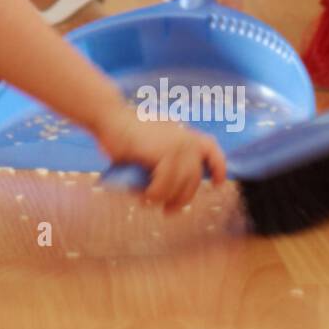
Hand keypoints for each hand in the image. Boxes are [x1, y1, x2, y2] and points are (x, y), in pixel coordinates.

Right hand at [99, 109, 227, 212]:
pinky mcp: (167, 153)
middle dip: (183, 198)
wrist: (109, 117)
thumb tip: (166, 187)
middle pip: (195, 178)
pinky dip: (156, 194)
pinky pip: (166, 184)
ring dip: (166, 198)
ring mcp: (179, 145)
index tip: (218, 184)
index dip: (218, 168)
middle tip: (168, 211)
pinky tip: (145, 197)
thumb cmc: (122, 132)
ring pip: (182, 184)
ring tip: (148, 202)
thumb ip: (161, 159)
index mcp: (183, 133)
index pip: (210, 149)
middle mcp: (186, 138)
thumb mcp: (149, 145)